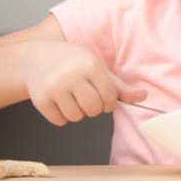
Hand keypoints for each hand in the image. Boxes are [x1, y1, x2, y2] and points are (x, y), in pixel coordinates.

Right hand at [20, 41, 145, 125]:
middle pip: (93, 109)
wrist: (36, 59)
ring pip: (76, 117)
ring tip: (73, 99)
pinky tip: (60, 103)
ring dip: (78, 113)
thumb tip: (143, 96)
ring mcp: (54, 88)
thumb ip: (119, 85)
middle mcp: (71, 76)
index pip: (109, 96)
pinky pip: (60, 121)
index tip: (104, 99)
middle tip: (88, 99)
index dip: (109, 102)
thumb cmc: (73, 62)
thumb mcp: (97, 67)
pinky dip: (63, 117)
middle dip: (94, 109)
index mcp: (89, 66)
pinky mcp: (40, 100)